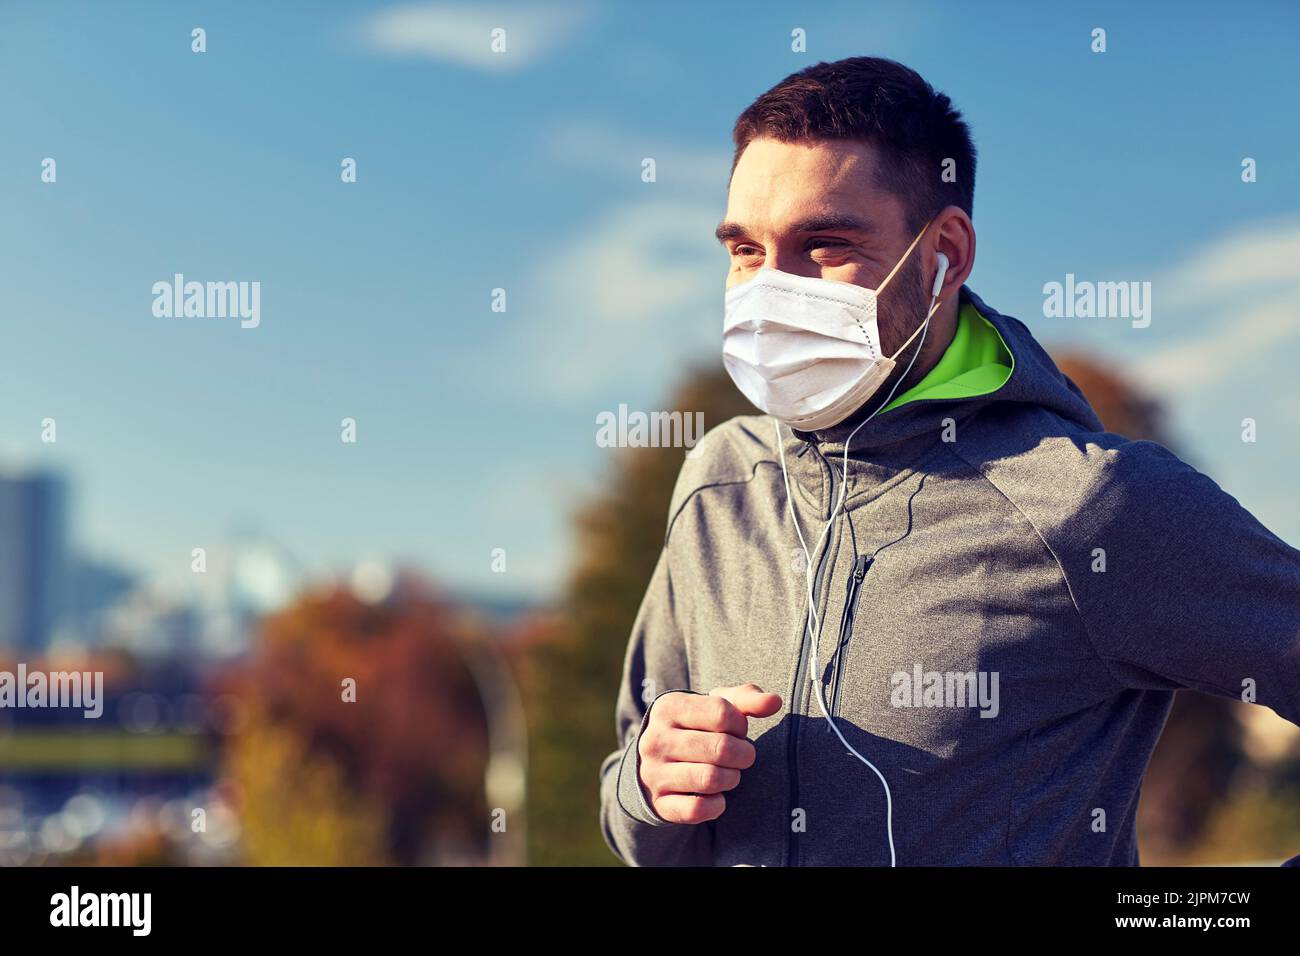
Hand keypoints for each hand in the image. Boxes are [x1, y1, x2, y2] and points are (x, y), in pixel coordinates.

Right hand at [637, 683, 782, 823]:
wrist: (653, 762)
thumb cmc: (695, 727)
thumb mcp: (714, 705)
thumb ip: (746, 699)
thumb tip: (774, 702)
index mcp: (668, 708)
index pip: (722, 713)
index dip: (740, 724)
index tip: (737, 731)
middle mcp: (656, 740)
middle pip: (721, 748)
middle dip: (743, 754)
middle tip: (742, 756)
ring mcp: (654, 773)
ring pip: (711, 779)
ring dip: (732, 778)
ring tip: (729, 773)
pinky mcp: (660, 804)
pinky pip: (698, 809)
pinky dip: (717, 805)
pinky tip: (717, 796)